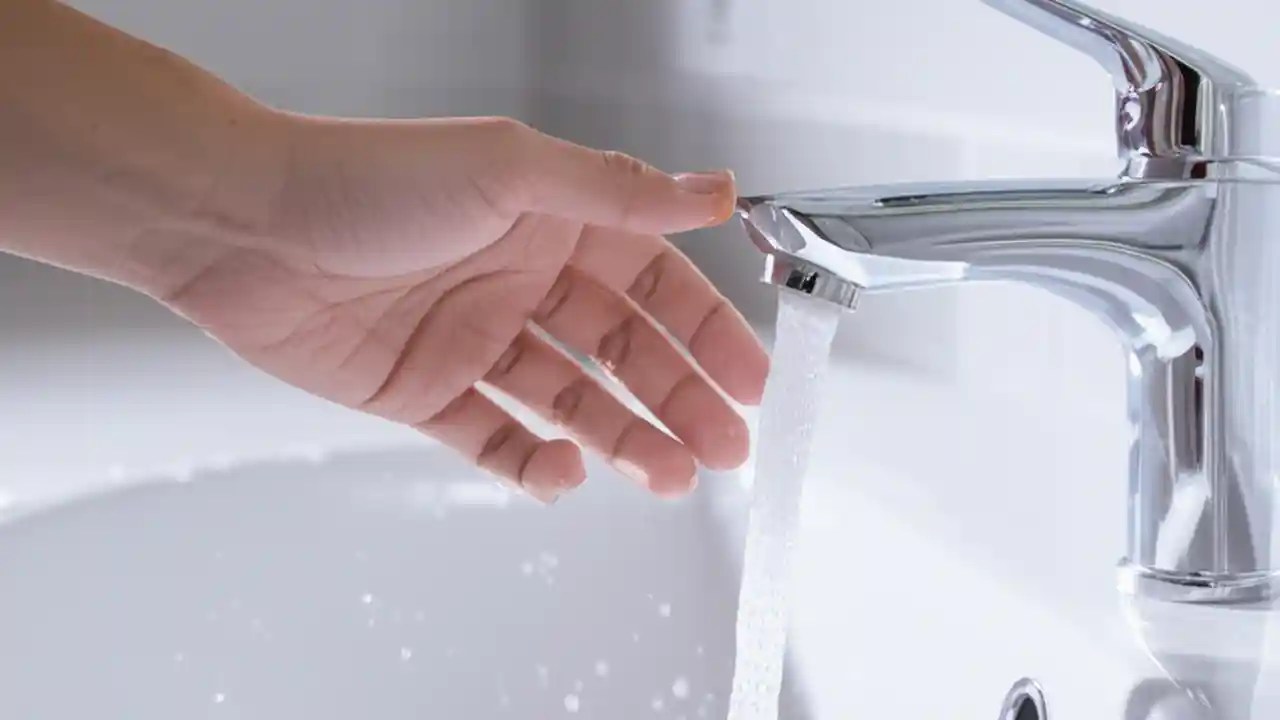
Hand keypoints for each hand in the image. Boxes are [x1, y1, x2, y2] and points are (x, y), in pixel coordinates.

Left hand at [155, 115, 768, 501]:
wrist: (244, 226)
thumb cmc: (368, 180)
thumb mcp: (510, 172)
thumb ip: (617, 190)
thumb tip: (718, 188)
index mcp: (551, 221)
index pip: (655, 282)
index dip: (707, 332)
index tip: (751, 380)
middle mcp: (520, 279)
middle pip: (623, 351)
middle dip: (680, 400)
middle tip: (725, 449)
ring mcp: (475, 339)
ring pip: (572, 400)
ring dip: (625, 438)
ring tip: (669, 477)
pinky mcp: (426, 391)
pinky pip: (495, 436)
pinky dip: (536, 460)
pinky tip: (568, 470)